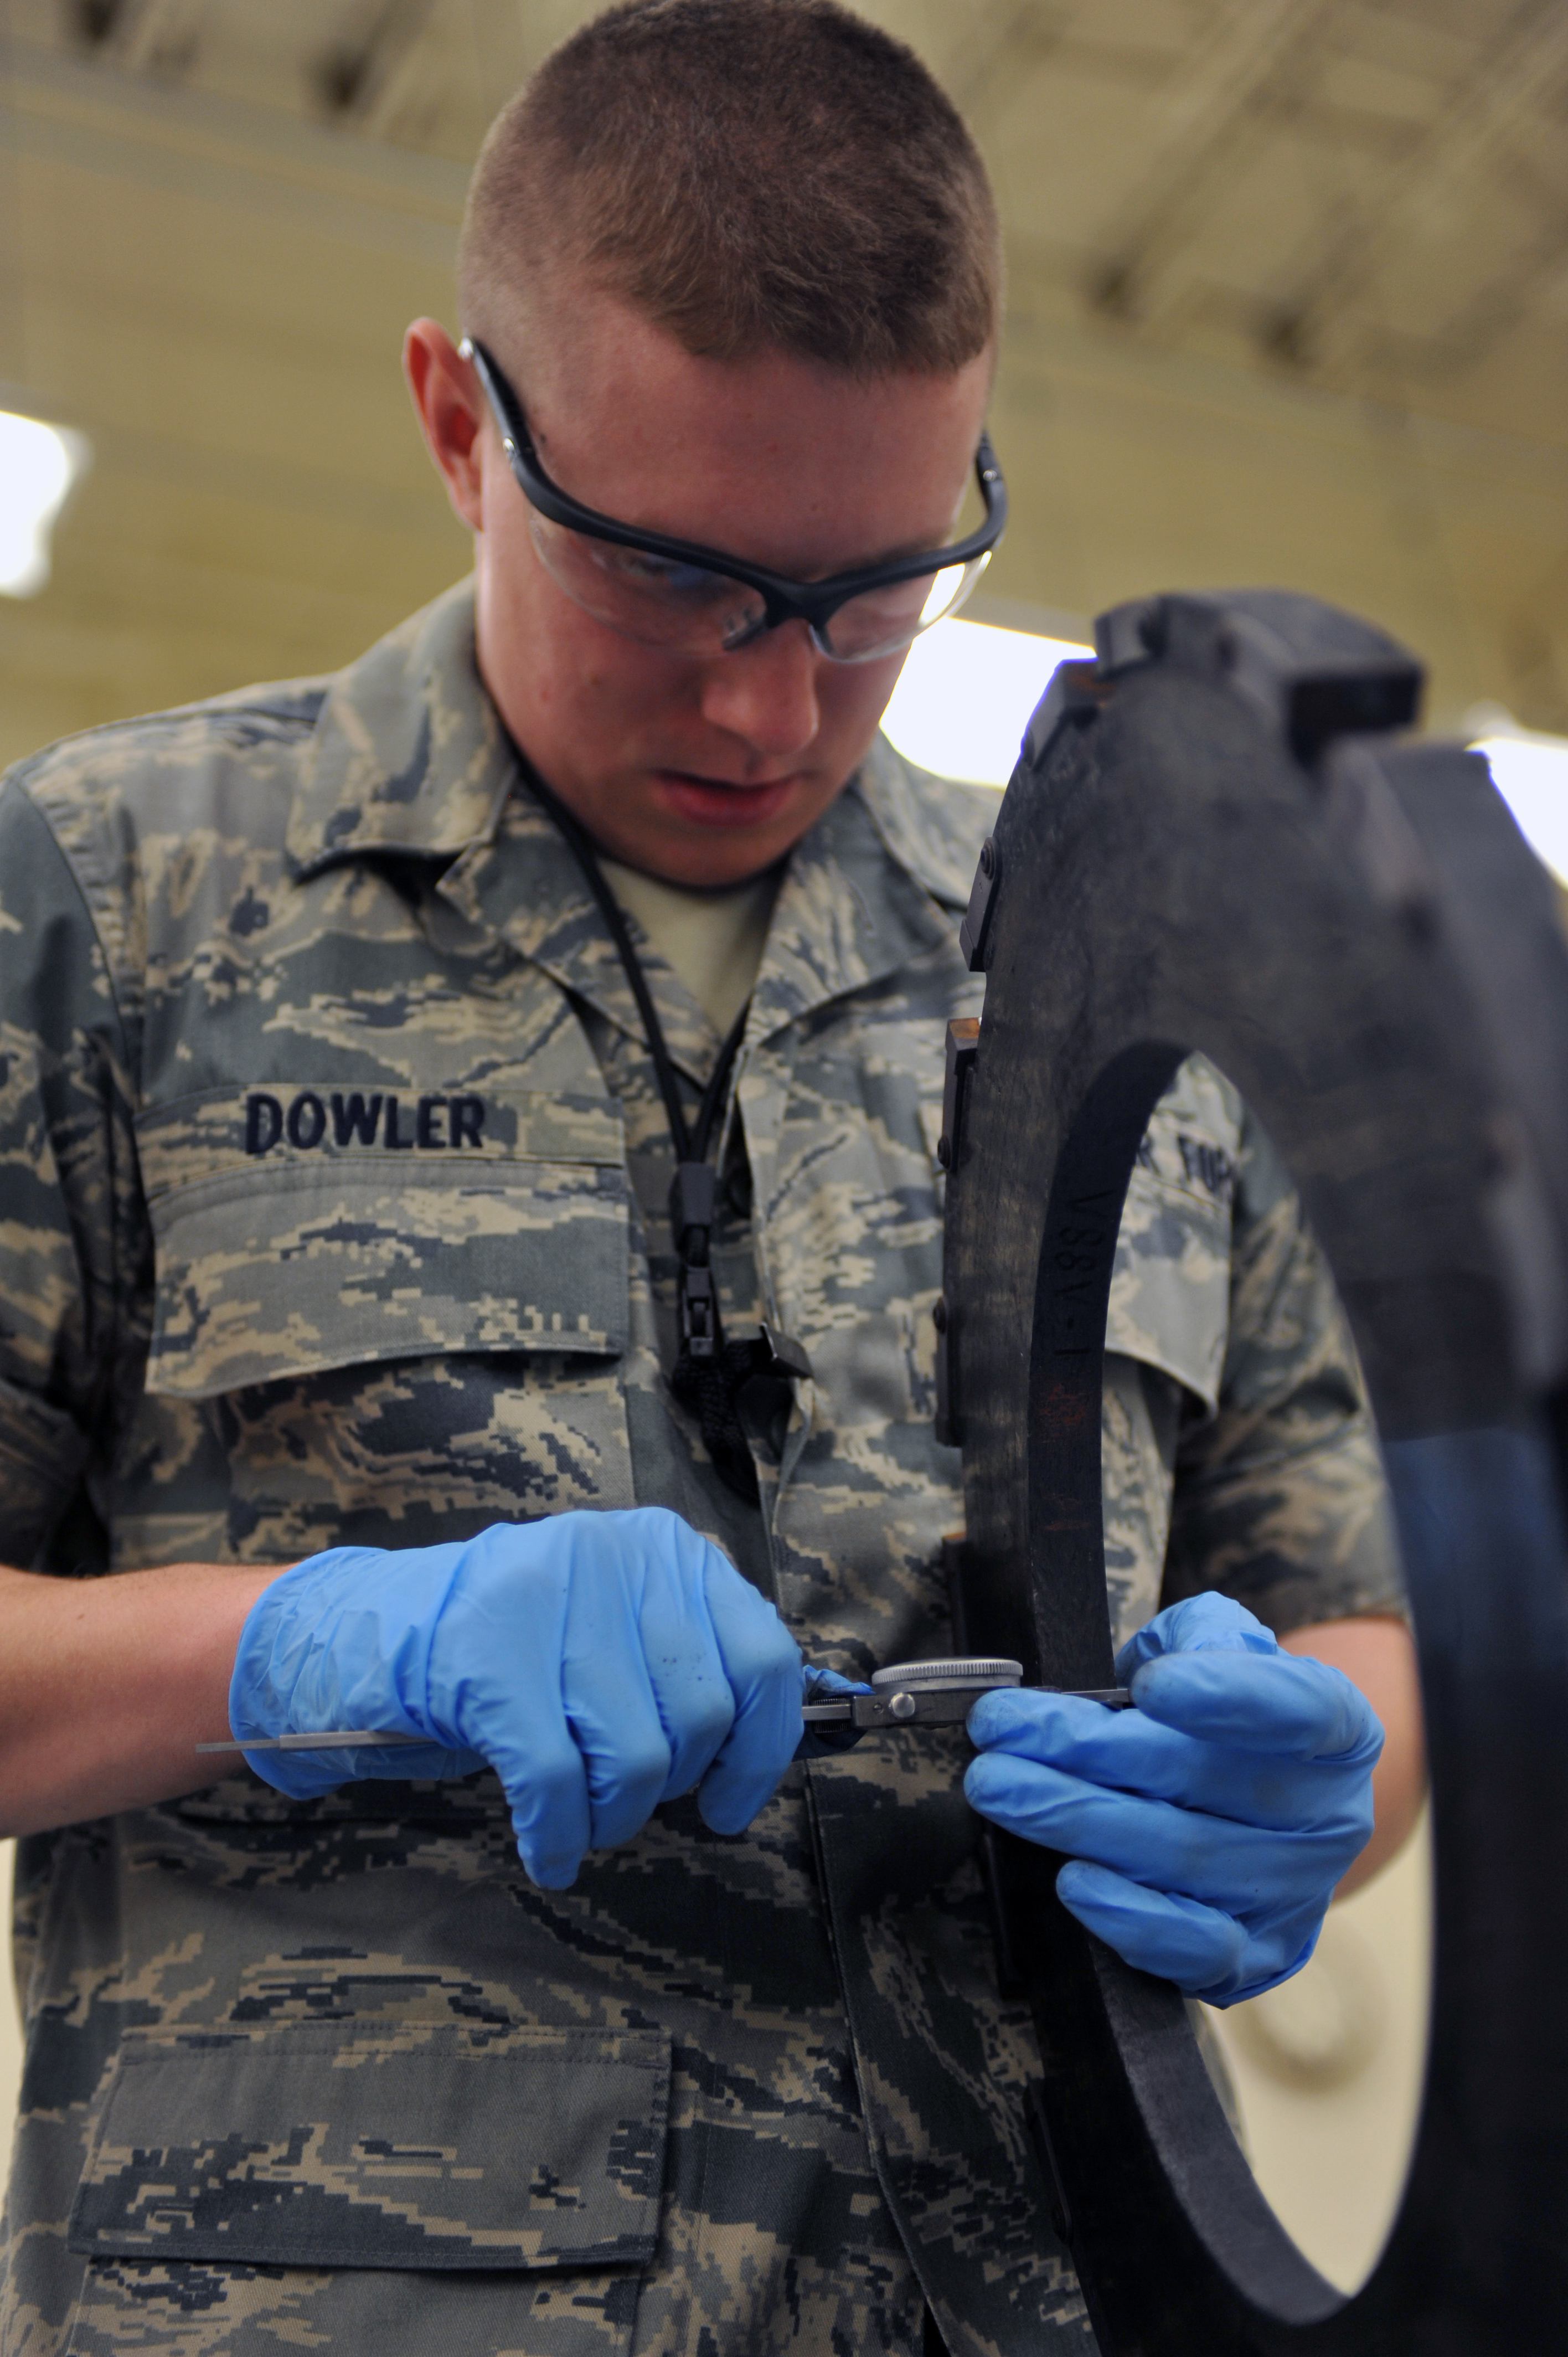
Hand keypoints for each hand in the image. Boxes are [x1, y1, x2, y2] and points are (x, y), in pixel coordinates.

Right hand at [230, 1508, 802, 1888]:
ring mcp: (548, 1602)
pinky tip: (546, 1851)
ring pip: (637, 1756)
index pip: (763, 1656)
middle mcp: (614, 1558)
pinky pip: (557, 1781)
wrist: (363, 1635)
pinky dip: (558, 1835)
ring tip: (578, 1817)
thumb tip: (765, 1748)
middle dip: (670, 1786)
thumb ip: (685, 1664)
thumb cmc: (504, 1650)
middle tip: (620, 1798)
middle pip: (702, 1716)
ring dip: (611, 1816)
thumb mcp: (609, 1628)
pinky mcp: (486, 1660)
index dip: (762, 1748)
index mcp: (661, 1549)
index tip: (733, 1801)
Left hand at [963, 1593, 1382, 2004]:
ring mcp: (1296, 1894)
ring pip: (1182, 1860)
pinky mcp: (1257, 1957)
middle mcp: (1330, 1816)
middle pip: (1204, 1783)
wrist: (1269, 1812)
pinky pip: (1194, 1948)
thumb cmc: (1225, 1722)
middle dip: (1086, 1751)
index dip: (1225, 1696)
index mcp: (1337, 1727)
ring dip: (1076, 1822)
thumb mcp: (1220, 1653)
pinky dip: (1130, 1918)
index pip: (1295, 1707)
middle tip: (1000, 1728)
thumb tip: (1164, 1663)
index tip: (1147, 1686)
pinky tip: (1072, 1883)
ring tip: (999, 1789)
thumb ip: (1200, 1637)